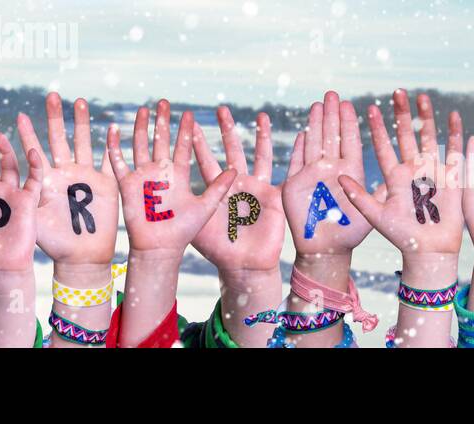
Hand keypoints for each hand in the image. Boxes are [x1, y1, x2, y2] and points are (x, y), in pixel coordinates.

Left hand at [16, 93, 118, 267]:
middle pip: (60, 138)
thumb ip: (30, 192)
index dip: (27, 134)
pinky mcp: (107, 185)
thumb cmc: (54, 243)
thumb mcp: (35, 216)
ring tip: (79, 101)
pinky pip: (111, 161)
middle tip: (52, 95)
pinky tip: (113, 127)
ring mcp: (87, 177)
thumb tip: (25, 166)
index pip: (34, 151)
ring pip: (84, 142)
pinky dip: (113, 145)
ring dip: (82, 122)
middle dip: (56, 117)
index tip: (20, 115)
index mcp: (46, 180)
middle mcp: (66, 174)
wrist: (82, 257)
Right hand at [105, 100, 235, 257]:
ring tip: (143, 110)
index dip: (186, 130)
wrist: (161, 250)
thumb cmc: (184, 232)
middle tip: (163, 102)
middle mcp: (160, 172)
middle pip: (160, 141)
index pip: (183, 147)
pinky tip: (113, 129)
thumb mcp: (206, 207)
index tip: (189, 113)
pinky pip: (118, 163)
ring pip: (140, 146)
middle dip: (162, 122)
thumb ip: (219, 188)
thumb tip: (236, 168)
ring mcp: (142, 177)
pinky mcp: (127, 185)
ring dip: (140, 128)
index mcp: (179, 175)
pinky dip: (114, 147)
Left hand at [190, 108, 285, 271]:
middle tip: (221, 108)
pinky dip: (295, 156)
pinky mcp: (274, 196)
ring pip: (260, 155)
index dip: (198, 142)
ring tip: (261, 116)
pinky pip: (286, 172)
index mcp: (217, 189)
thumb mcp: (200, 224)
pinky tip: (301, 139)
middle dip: (227, 130)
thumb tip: (172, 190)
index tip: (189, 121)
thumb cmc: (219, 248)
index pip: (205, 159)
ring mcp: (257, 188)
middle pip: (232, 150)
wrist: (244, 264)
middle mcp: (237, 184)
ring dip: (261, 136)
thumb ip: (191, 204)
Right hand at [281, 91, 372, 255]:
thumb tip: (397, 171)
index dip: (348, 123)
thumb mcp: (371, 211)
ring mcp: (312, 176)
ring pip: (314, 144)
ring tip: (318, 105)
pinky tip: (302, 133)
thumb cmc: (350, 233)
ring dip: (315, 125)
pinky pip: (297, 163)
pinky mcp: (295, 186)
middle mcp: (331, 170)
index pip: (348, 141)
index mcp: (350, 171)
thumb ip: (377, 192)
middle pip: (330, 137)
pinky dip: (298, 148)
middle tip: (332, 94)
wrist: (326, 250)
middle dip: (331, 115)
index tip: (348, 104)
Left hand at [339, 89, 463, 255]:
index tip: (370, 109)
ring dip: (426, 118)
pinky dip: (455, 134)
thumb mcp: (377, 216)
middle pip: (406, 136)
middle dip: (402, 114)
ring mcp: (432, 171)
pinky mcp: (451, 177)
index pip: (383, 147)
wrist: (430, 251)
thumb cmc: (402, 237)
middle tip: (398, 92)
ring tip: (422, 97)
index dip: (377, 128)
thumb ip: (359, 197)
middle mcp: (412, 170)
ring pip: (429, 138)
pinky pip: (454, 151)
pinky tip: (454, 116)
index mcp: (394, 177)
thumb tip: (340, 177)